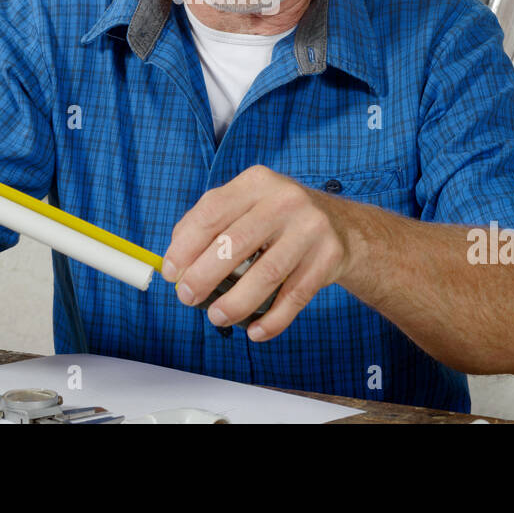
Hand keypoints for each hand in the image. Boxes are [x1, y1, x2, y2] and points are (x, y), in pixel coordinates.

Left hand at [161, 164, 355, 341]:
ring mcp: (310, 228)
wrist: (342, 227)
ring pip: (266, 273)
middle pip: (235, 242)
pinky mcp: (329, 257)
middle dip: (204, 276)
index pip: (212, 211)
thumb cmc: (279, 220)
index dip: (186, 245)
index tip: (170, 272)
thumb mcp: (248, 205)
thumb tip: (175, 261)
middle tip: (187, 297)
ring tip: (217, 318)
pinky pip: (295, 296)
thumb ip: (210, 224)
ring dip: (236, 303)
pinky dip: (272, 319)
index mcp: (256, 181)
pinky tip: (255, 332)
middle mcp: (285, 199)